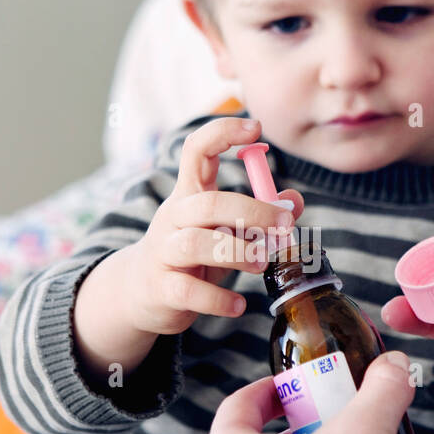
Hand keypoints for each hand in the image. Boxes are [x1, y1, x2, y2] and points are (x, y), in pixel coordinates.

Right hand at [125, 115, 303, 336]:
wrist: (140, 292)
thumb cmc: (192, 254)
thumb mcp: (224, 230)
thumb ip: (258, 214)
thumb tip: (294, 201)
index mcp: (189, 195)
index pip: (197, 150)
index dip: (224, 132)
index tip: (255, 127)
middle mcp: (173, 218)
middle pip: (209, 203)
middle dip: (252, 211)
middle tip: (284, 226)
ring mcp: (164, 252)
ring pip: (197, 244)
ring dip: (237, 252)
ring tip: (262, 263)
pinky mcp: (162, 288)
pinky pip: (190, 291)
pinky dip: (218, 299)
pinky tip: (238, 305)